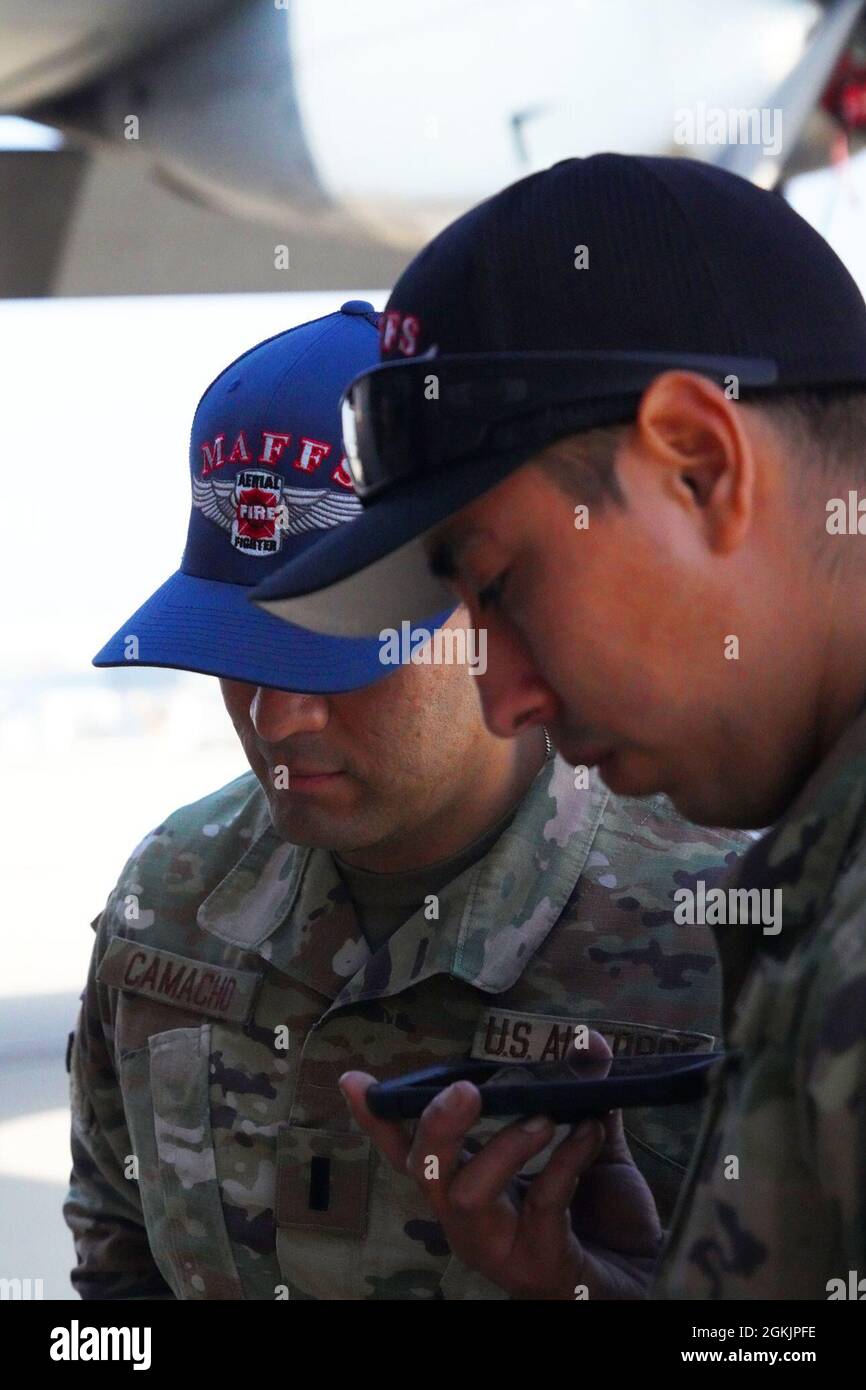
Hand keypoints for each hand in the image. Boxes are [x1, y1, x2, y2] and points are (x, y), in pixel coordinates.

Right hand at [339, 1038, 662, 1299]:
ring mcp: (498, 1247)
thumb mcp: (588, 1143)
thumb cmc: (603, 1215)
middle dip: (436, 1125)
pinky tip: (591, 1135)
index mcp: (470, 1184)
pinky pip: (541, 1203)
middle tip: (465, 1090)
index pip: (413, 1151)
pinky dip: (565, 1161)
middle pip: (426, 1171)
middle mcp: (470, 1220)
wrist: (642, 1277)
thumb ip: (583, 1094)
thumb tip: (590, 1041)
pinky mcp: (536, 1264)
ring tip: (546, 1117)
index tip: (354, 1081)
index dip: (379, 1120)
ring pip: (468, 1195)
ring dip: (505, 1147)